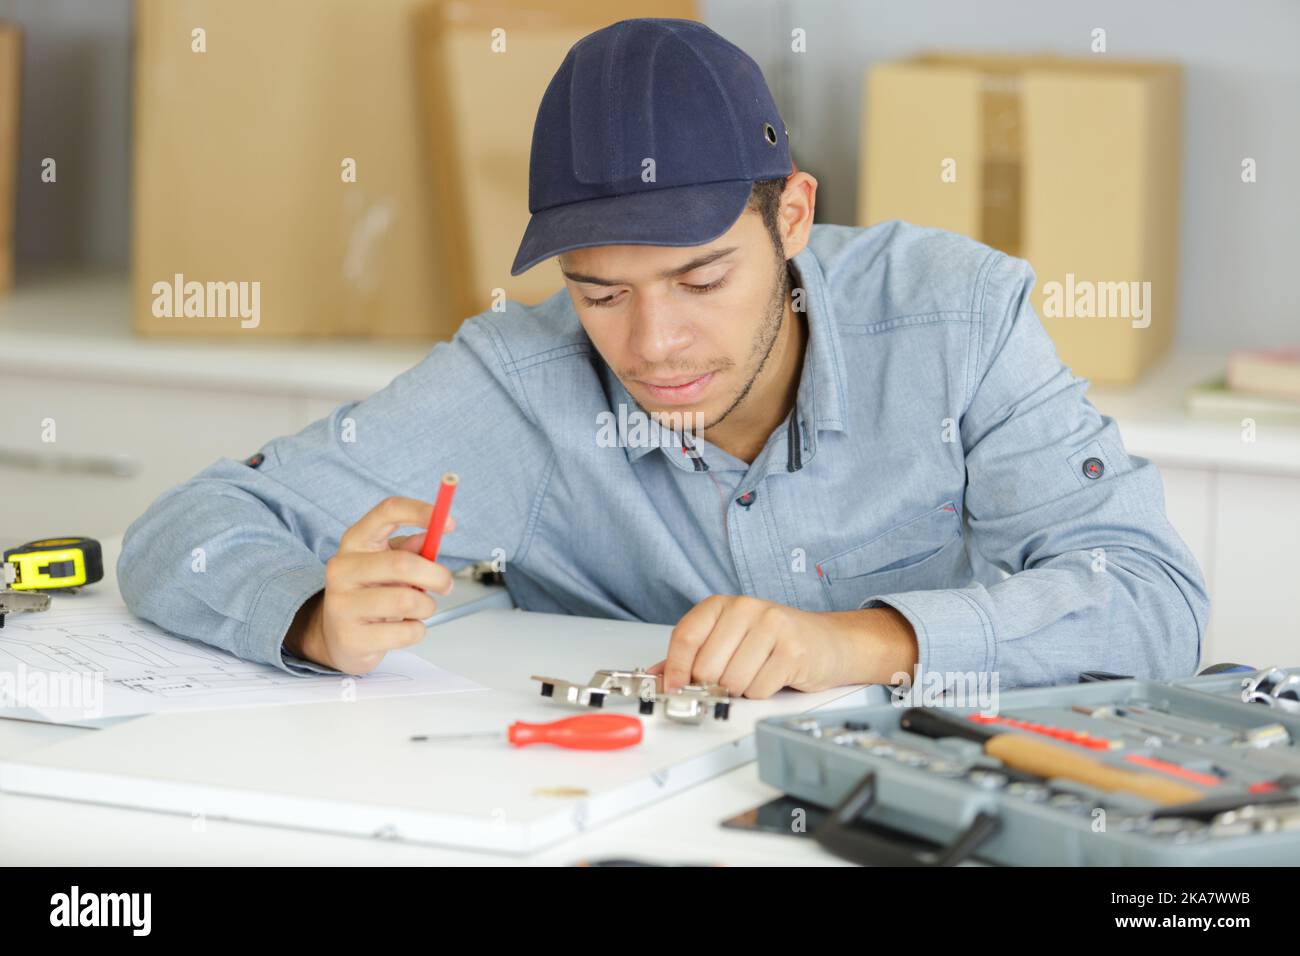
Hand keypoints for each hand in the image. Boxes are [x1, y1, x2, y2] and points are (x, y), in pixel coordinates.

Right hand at [291, 496, 456, 674]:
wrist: (338, 636)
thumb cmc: (370, 592)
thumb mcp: (387, 563)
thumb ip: (411, 549)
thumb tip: (432, 536)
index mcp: (355, 541)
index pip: (387, 512)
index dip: (421, 512)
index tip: (450, 524)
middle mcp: (342, 568)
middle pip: (403, 563)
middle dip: (436, 576)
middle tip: (446, 584)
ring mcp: (341, 604)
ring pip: (407, 601)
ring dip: (427, 606)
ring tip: (420, 608)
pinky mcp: (350, 638)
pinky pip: (406, 632)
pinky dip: (417, 630)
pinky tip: (404, 628)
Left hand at [646, 595, 917, 698]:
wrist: (830, 642)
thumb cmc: (776, 641)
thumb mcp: (730, 639)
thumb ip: (693, 655)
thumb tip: (656, 676)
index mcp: (723, 604)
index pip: (685, 637)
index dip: (675, 670)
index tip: (674, 689)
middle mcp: (746, 608)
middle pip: (706, 666)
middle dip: (714, 684)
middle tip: (729, 680)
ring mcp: (771, 626)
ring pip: (732, 681)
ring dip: (741, 689)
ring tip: (756, 674)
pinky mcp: (792, 650)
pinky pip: (758, 688)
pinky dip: (761, 692)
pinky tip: (773, 677)